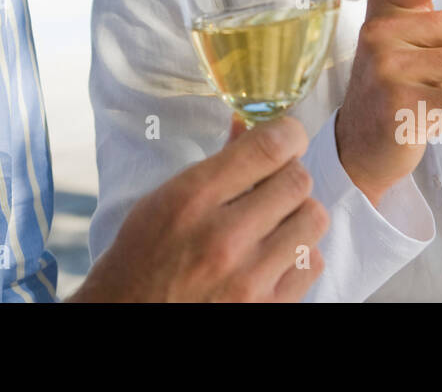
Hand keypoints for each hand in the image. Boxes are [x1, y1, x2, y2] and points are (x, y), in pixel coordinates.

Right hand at [71, 116, 328, 301]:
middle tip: (272, 184)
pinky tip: (275, 255)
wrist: (129, 315)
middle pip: (298, 180)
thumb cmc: (142, 257)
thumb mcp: (164, 200)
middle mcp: (223, 238)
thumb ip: (215, 166)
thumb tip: (251, 125)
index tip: (287, 136)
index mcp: (192, 200)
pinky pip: (312, 262)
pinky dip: (299, 254)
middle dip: (287, 176)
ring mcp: (249, 279)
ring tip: (274, 222)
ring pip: (312, 219)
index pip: (268, 148)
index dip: (287, 133)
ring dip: (297, 214)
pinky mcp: (267, 308)